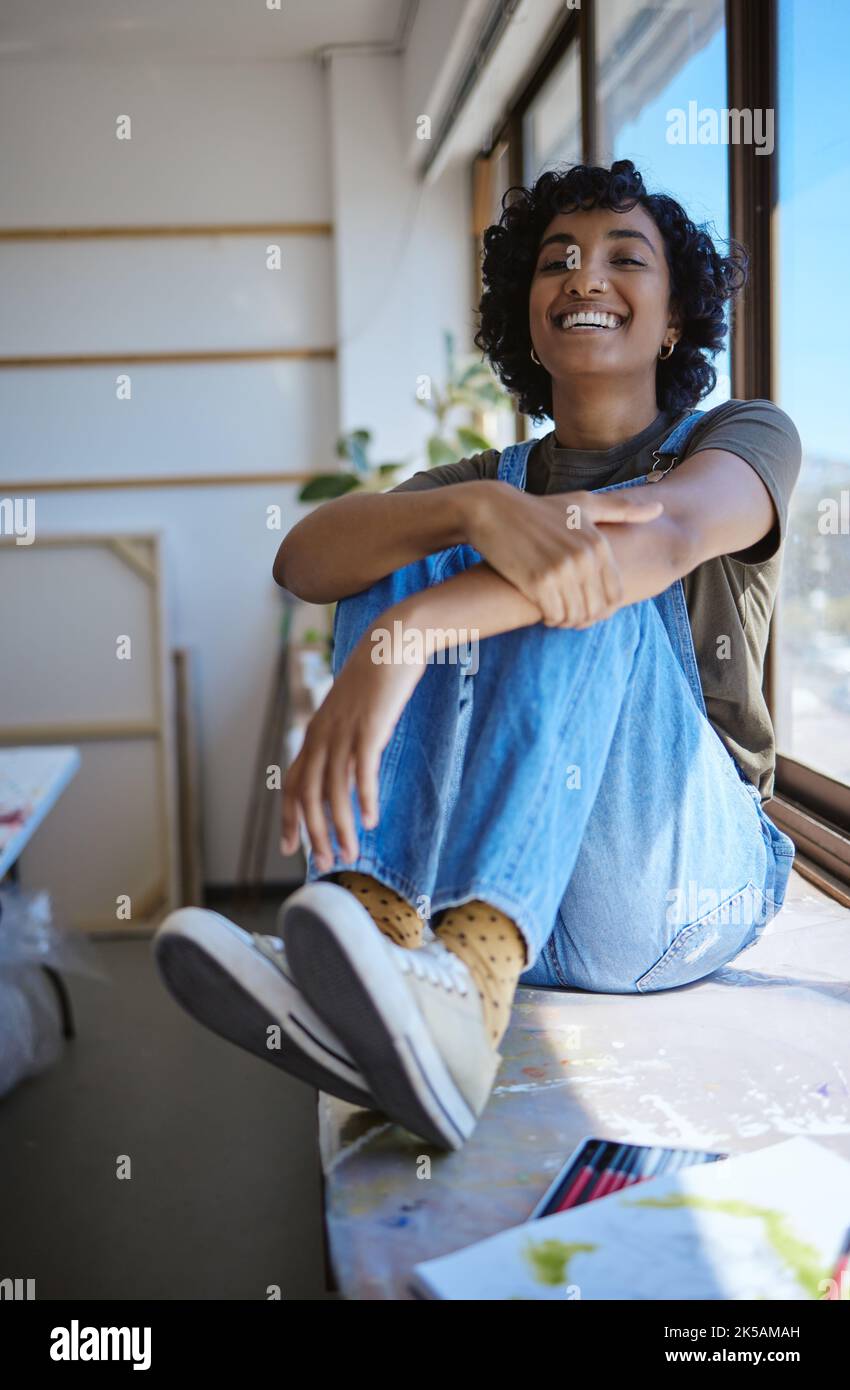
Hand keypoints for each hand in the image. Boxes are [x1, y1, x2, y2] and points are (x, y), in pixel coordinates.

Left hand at [280, 635, 423, 871]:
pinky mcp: (369, 727)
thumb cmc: (375, 681)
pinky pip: (361, 771)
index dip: (288, 818)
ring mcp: (343, 732)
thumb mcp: (350, 715)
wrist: (391, 642)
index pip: (291, 784)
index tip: (291, 849)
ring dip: (341, 826)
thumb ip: (342, 744)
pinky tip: (371, 820)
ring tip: (351, 852)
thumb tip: (345, 777)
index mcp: (315, 734)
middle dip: (315, 833)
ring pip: (332, 790)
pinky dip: (364, 799)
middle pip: (307, 795)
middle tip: (326, 861)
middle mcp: (322, 736)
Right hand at [464, 481, 663, 627]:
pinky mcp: (537, 582)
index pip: (615, 595)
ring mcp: (561, 571)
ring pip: (576, 615)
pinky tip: (544, 611)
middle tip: (571, 615)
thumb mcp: (583, 504)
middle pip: (596, 609)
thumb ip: (622, 509)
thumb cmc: (540, 509)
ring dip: (567, 621)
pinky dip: (551, 619)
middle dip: (585, 618)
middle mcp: (584, 558)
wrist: (494, 511)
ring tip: (557, 614)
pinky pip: (554, 615)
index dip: (604, 609)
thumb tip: (660, 510)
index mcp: (599, 544)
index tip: (588, 608)